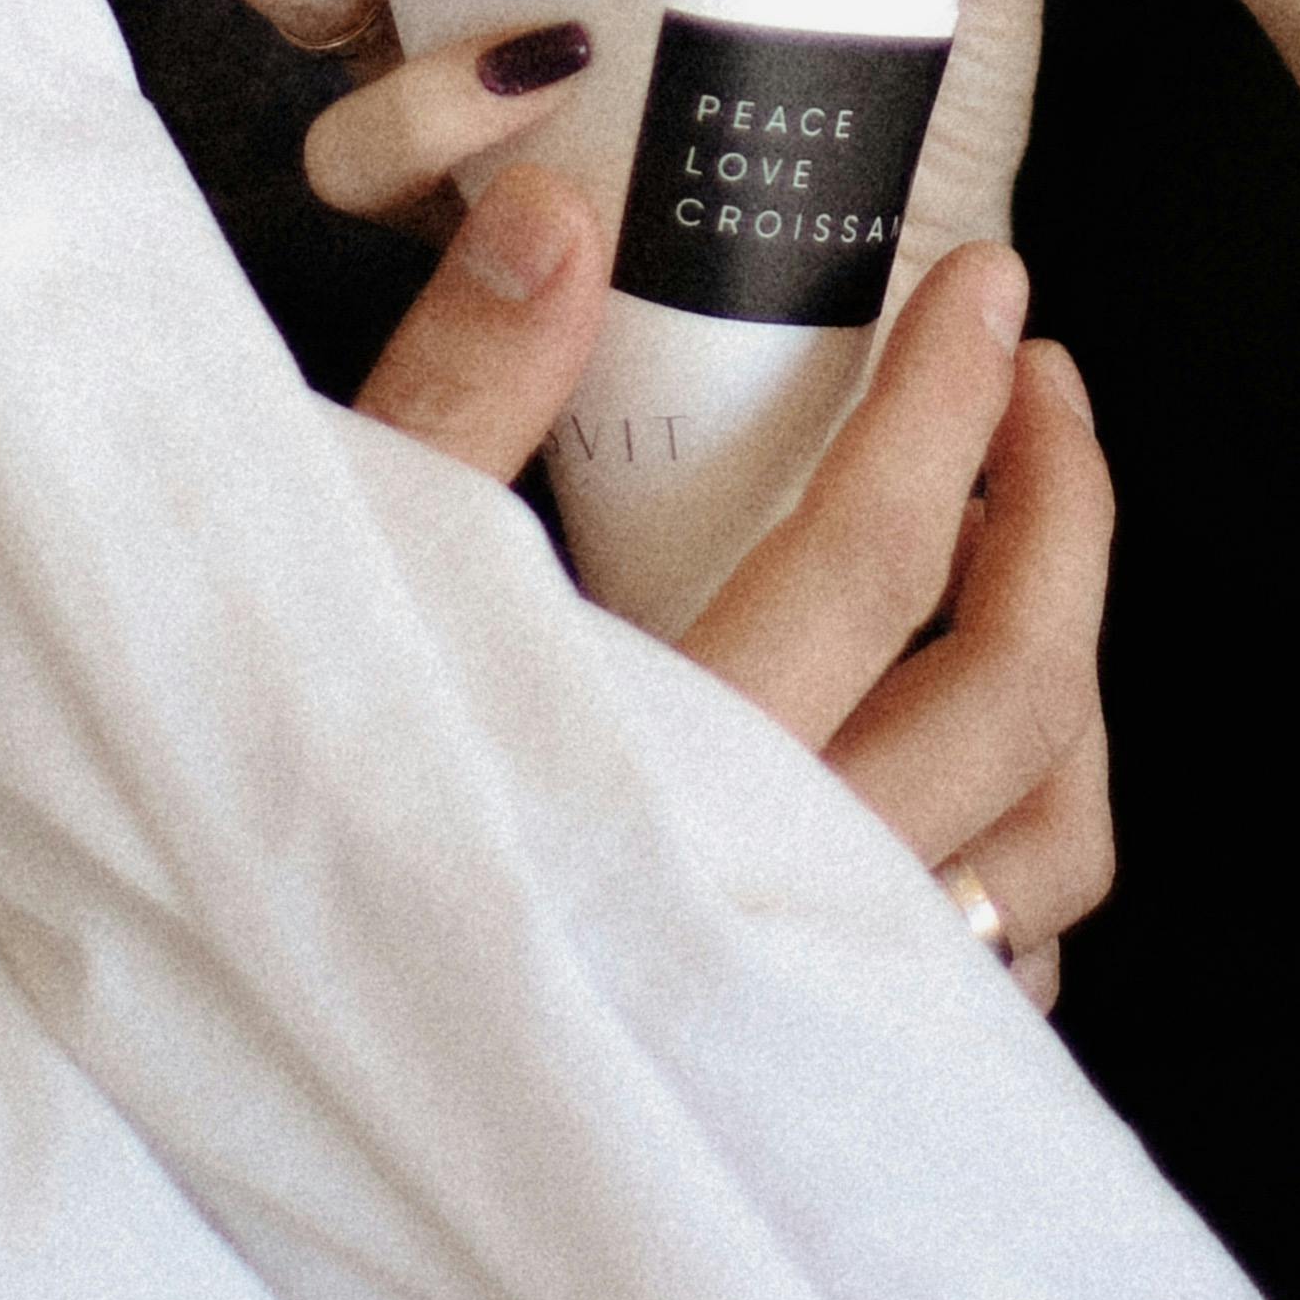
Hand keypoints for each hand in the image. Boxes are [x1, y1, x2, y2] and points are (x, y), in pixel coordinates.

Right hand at [353, 171, 1111, 1003]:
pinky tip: (981, 756)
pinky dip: (1021, 841)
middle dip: (1063, 510)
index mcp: (671, 785)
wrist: (229, 1078)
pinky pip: (1007, 966)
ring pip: (1049, 844)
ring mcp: (828, 1016)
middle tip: (1038, 382)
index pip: (873, 560)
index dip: (947, 402)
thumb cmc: (270, 821)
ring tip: (1028, 544)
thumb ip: (460, 399)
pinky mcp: (834, 1081)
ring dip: (1069, 670)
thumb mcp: (346, 585)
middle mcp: (781, 919)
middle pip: (1016, 693)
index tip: (984, 287)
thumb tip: (560, 218)